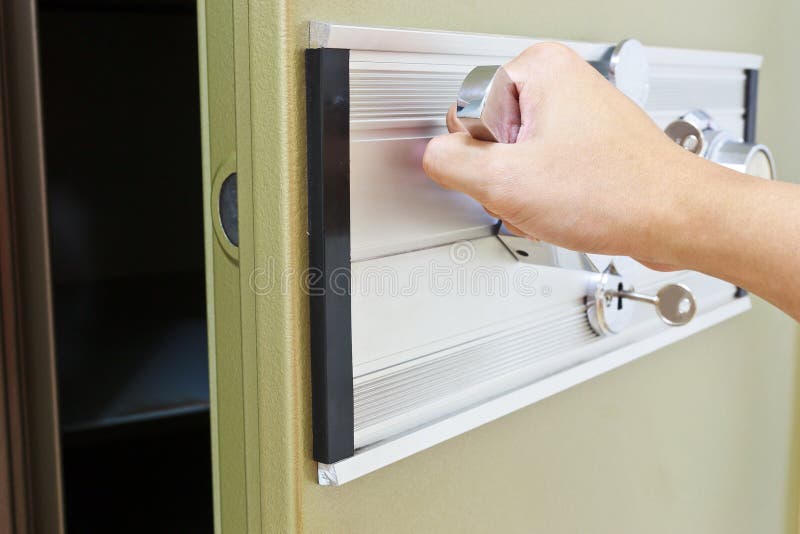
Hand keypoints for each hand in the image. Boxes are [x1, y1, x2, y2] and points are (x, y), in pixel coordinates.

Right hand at [422, 42, 698, 266]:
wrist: (676, 220)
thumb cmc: (618, 192)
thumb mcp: (505, 181)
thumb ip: (450, 163)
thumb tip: (434, 157)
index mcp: (539, 69)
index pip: (462, 113)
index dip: (479, 156)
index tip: (511, 169)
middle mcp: (560, 83)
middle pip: (487, 139)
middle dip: (500, 179)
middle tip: (532, 190)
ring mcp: (575, 116)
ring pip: (512, 162)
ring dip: (521, 195)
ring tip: (554, 202)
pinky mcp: (586, 146)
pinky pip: (539, 173)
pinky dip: (543, 199)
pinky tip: (565, 208)